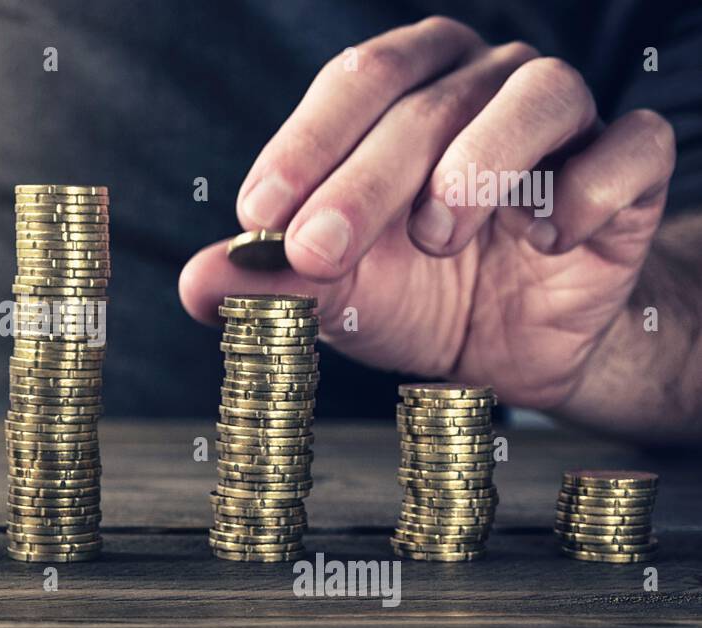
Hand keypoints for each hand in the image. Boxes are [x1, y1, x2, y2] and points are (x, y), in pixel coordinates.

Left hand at [180, 16, 674, 415]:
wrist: (515, 349)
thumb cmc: (417, 297)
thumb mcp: (336, 293)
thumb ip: (270, 282)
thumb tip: (193, 284)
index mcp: (408, 88)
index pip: (355, 82)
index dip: (305, 143)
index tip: (258, 211)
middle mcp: (483, 83)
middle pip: (426, 101)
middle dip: (363, 180)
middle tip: (318, 250)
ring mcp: (563, 119)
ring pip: (536, 95)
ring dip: (476, 166)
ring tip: (438, 237)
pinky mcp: (629, 165)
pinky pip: (629, 149)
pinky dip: (585, 193)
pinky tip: (546, 242)